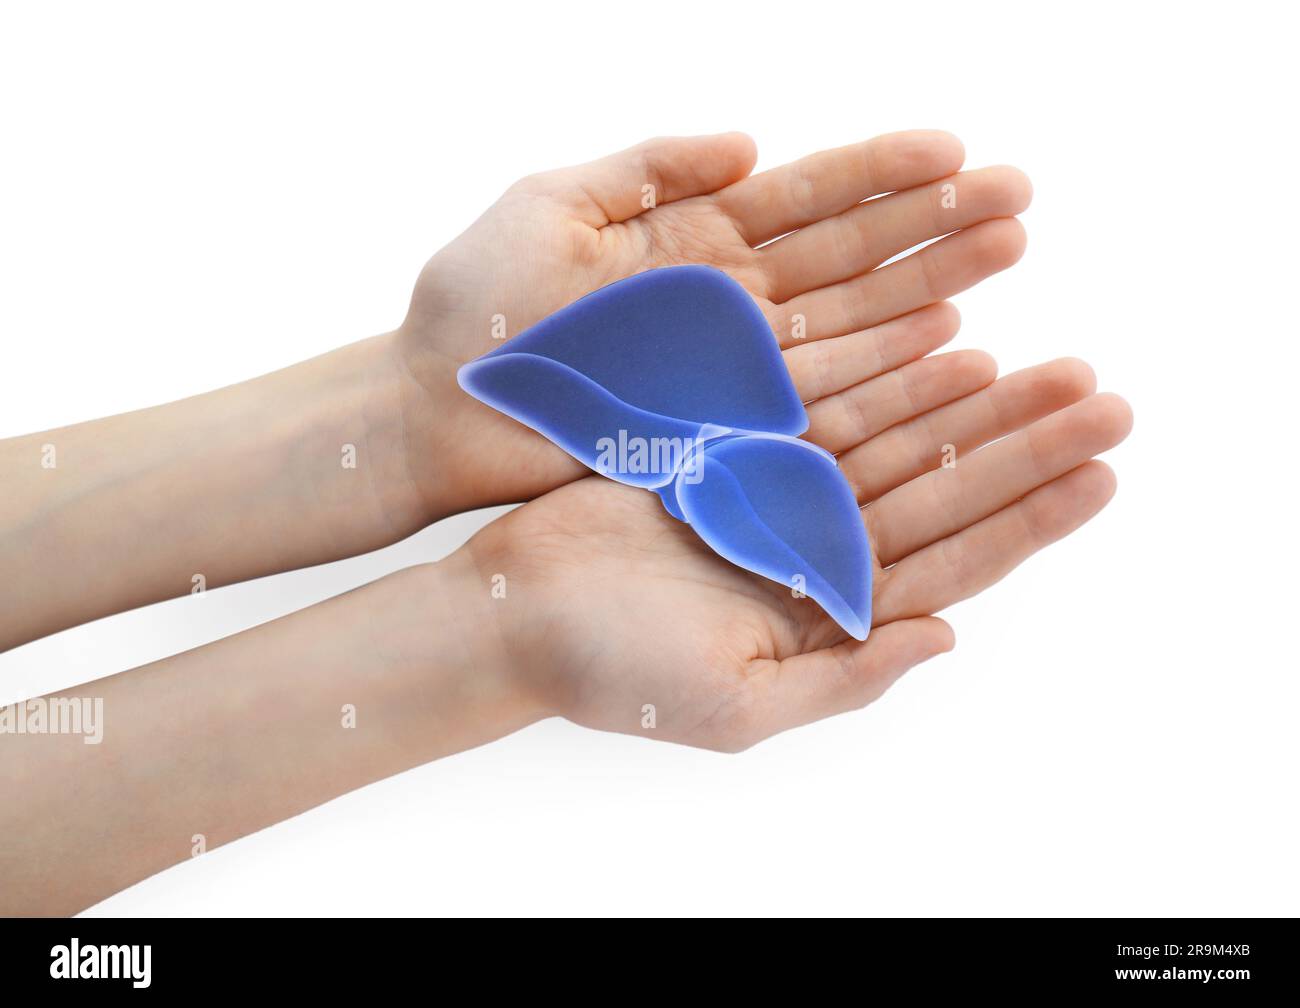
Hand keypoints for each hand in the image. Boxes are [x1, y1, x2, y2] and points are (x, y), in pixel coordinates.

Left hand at [394, 130, 1032, 517]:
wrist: (433, 407)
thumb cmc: (472, 304)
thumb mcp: (551, 203)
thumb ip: (648, 167)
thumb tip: (749, 141)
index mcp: (689, 237)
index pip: (804, 198)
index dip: (879, 174)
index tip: (956, 151)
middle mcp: (726, 302)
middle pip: (848, 256)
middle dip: (932, 226)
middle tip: (1020, 201)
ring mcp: (730, 367)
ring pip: (849, 321)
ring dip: (928, 289)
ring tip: (1005, 257)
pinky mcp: (720, 428)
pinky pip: (813, 394)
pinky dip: (879, 369)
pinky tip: (943, 343)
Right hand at [467, 358, 1130, 750]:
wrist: (514, 610)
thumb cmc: (611, 672)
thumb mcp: (736, 704)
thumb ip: (844, 677)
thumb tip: (943, 637)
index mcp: (830, 618)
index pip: (955, 559)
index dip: (1031, 517)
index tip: (1101, 473)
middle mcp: (819, 554)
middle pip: (944, 489)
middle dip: (1025, 445)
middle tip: (1102, 396)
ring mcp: (782, 499)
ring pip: (897, 438)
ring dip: (972, 402)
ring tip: (1045, 362)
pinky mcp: (738, 453)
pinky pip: (825, 404)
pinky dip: (884, 374)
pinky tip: (943, 344)